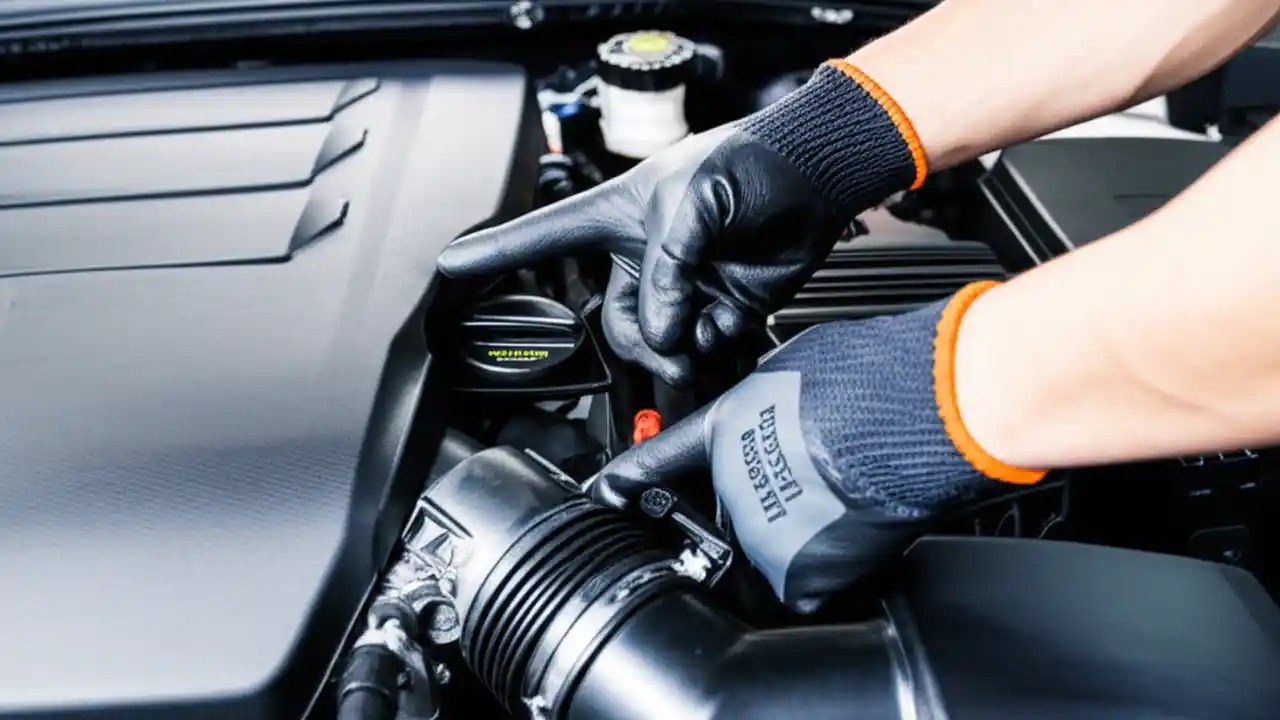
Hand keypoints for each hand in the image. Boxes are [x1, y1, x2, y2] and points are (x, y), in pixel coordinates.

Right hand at [438, 126, 844, 385]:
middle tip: (672, 346)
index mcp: (619, 216)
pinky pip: (704, 347)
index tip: (450, 267)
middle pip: (613, 321)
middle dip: (640, 340)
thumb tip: (659, 332)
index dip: (494, 254)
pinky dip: (716, 349)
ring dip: (679, 353)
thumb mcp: (694, 203)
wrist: (817, 178)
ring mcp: (686, 286)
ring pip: (660, 344)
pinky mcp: (724, 307)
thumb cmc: (751, 161)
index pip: (544, 237)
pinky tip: (733, 326)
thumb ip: (667, 270)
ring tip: (706, 341)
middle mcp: (647, 258)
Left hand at [588, 284, 1045, 612]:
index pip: (664, 457)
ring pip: (768, 550)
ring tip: (844, 504)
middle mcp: (731, 482)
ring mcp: (761, 532)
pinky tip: (851, 539)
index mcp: (728, 425)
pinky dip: (827, 573)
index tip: (608, 493)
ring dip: (797, 539)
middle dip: (764, 504)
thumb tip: (789, 407)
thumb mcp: (800, 364)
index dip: (632, 477)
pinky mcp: (802, 574)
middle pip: (731, 510)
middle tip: (817, 482)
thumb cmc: (872, 377)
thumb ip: (777, 398)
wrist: (913, 411)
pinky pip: (805, 588)